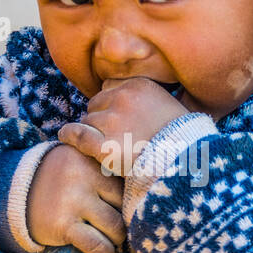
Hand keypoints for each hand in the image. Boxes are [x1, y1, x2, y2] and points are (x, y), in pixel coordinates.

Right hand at [25, 143, 125, 252]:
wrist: (15, 194)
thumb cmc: (59, 181)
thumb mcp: (79, 163)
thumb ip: (106, 170)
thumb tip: (146, 187)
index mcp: (91, 160)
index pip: (126, 183)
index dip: (127, 199)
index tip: (121, 206)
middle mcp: (84, 177)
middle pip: (124, 205)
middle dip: (123, 219)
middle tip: (114, 225)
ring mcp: (73, 201)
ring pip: (116, 227)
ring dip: (116, 238)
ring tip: (108, 238)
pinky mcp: (64, 225)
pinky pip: (97, 245)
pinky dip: (104, 252)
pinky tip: (100, 250)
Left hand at [57, 77, 182, 175]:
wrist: (187, 167)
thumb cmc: (184, 143)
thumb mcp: (172, 108)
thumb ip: (149, 100)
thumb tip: (130, 102)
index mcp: (140, 85)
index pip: (110, 88)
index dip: (111, 105)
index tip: (117, 119)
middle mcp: (124, 97)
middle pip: (96, 104)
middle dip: (101, 119)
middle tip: (115, 137)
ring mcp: (113, 121)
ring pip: (88, 121)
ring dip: (94, 133)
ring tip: (111, 148)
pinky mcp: (105, 146)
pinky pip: (77, 135)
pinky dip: (69, 136)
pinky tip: (65, 136)